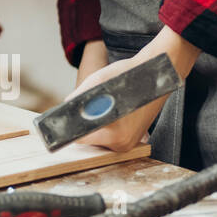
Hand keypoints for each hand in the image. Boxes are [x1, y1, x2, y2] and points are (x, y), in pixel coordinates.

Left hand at [65, 27, 200, 151]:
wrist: (158, 72)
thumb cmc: (128, 76)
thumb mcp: (97, 83)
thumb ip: (79, 97)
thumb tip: (65, 106)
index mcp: (114, 134)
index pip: (82, 139)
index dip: (69, 131)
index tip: (58, 126)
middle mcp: (124, 144)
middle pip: (91, 140)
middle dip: (82, 127)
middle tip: (72, 114)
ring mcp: (131, 142)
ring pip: (101, 138)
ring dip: (94, 126)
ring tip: (91, 109)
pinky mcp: (135, 138)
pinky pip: (113, 135)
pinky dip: (106, 125)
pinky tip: (104, 111)